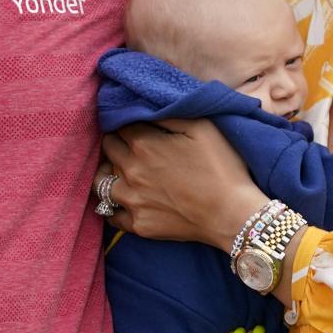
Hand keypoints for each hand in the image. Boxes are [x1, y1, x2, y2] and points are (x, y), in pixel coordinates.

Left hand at [100, 118, 267, 247]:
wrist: (232, 214)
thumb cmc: (221, 167)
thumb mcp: (201, 127)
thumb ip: (169, 114)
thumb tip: (147, 107)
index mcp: (144, 144)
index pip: (120, 125)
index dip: (128, 123)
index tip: (136, 125)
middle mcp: (131, 171)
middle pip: (107, 149)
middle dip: (115, 143)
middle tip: (127, 145)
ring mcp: (132, 200)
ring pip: (99, 183)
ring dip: (106, 173)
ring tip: (117, 172)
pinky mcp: (139, 225)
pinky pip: (111, 216)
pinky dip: (112, 208)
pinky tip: (122, 202)